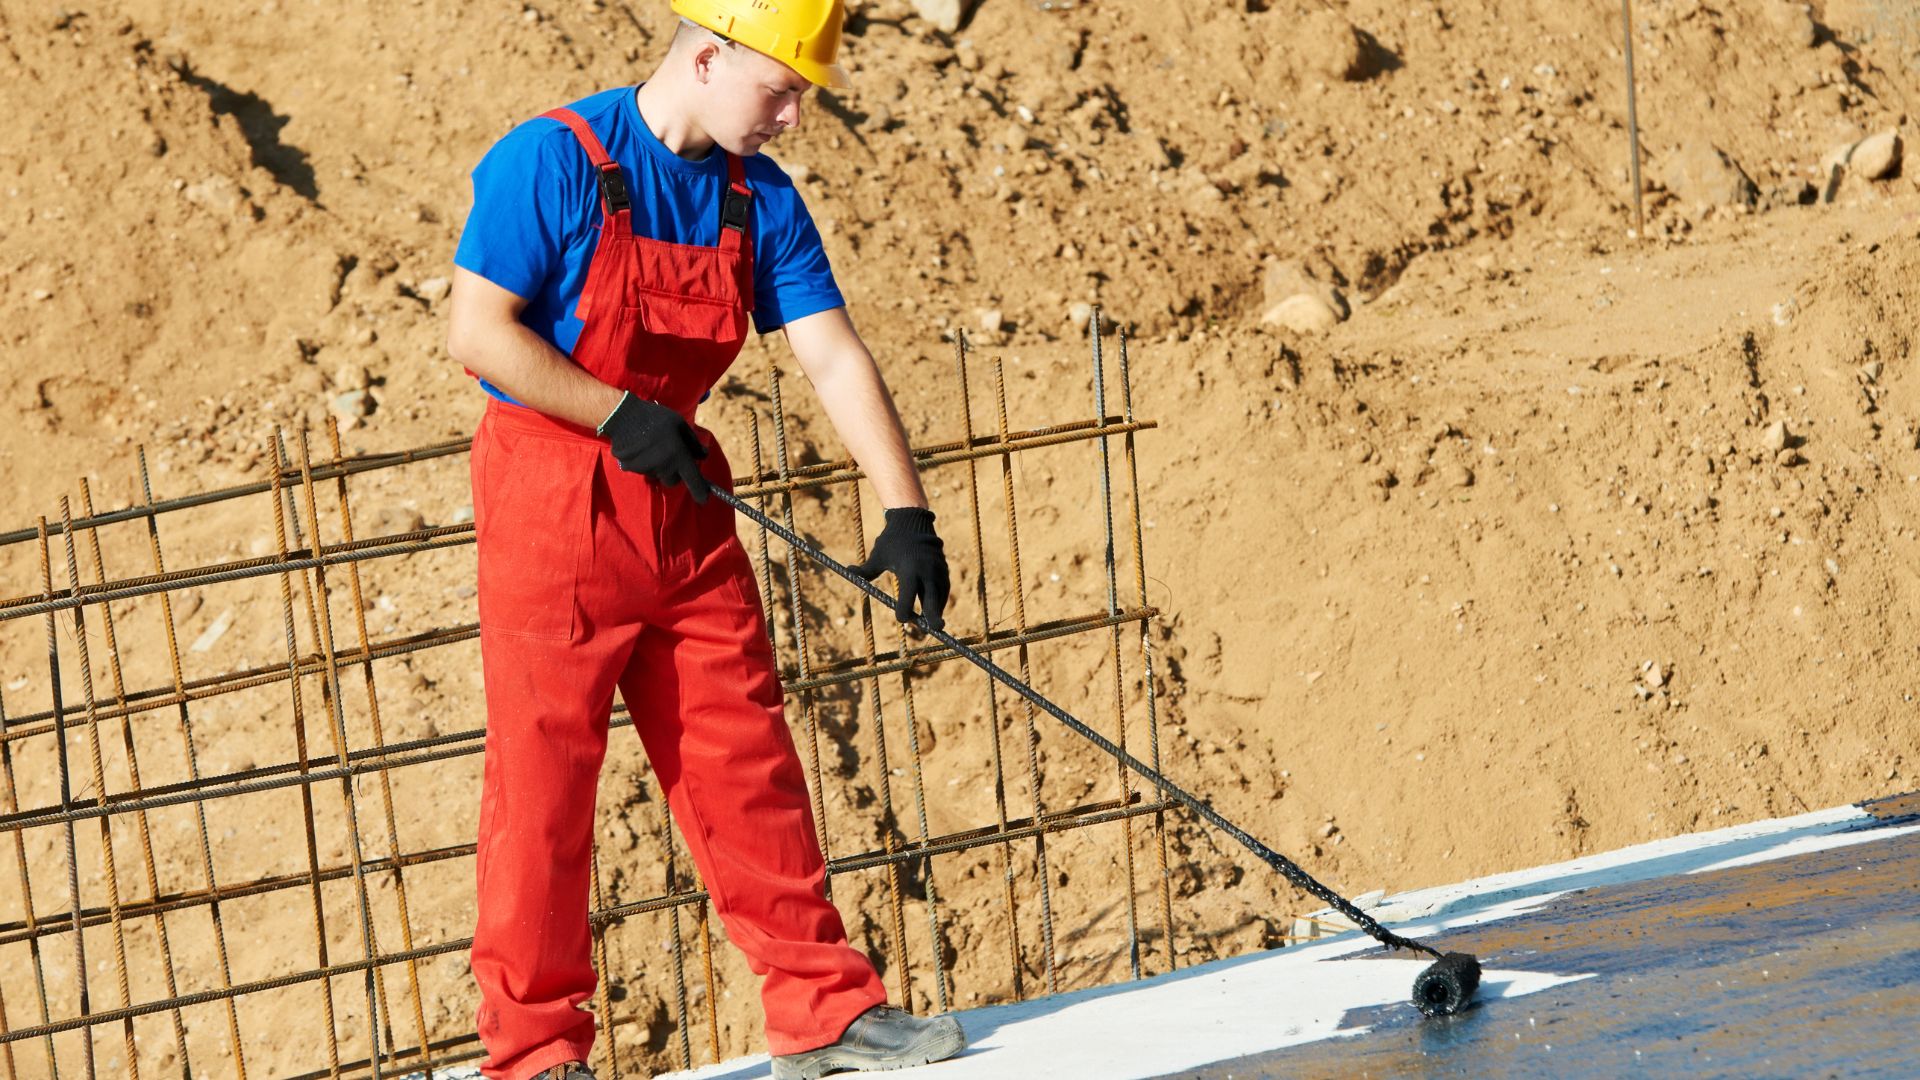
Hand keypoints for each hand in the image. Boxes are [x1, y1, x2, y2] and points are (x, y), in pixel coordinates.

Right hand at [598, 391, 710, 503]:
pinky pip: (641, 470)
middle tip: (670, 457)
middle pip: (672, 481)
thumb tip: (703, 456)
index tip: (704, 499)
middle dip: (674, 473)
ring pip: (657, 475)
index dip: (700, 492)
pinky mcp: (631, 468)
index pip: (693, 480)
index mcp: (679, 456)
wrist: (624, 415)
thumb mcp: (680, 425)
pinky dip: (642, 463)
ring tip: (651, 447)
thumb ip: (693, 442)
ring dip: (658, 467)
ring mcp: (646, 469)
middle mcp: (664, 466)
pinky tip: (639, 448)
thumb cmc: (656, 418)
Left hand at [851, 507, 950, 630]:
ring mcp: (937, 569)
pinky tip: (937, 609)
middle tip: (936, 629)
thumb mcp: (878, 555)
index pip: (908, 597)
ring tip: (935, 623)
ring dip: (938, 609)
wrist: (912, 522)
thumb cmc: (892, 541)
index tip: (901, 618)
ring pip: (941, 595)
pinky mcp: (944, 568)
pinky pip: (944, 588)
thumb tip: (848, 572)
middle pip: (932, 599)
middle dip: (934, 616)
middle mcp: (926, 571)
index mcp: (909, 570)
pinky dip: (941, 599)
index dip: (904, 611)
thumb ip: (866, 570)